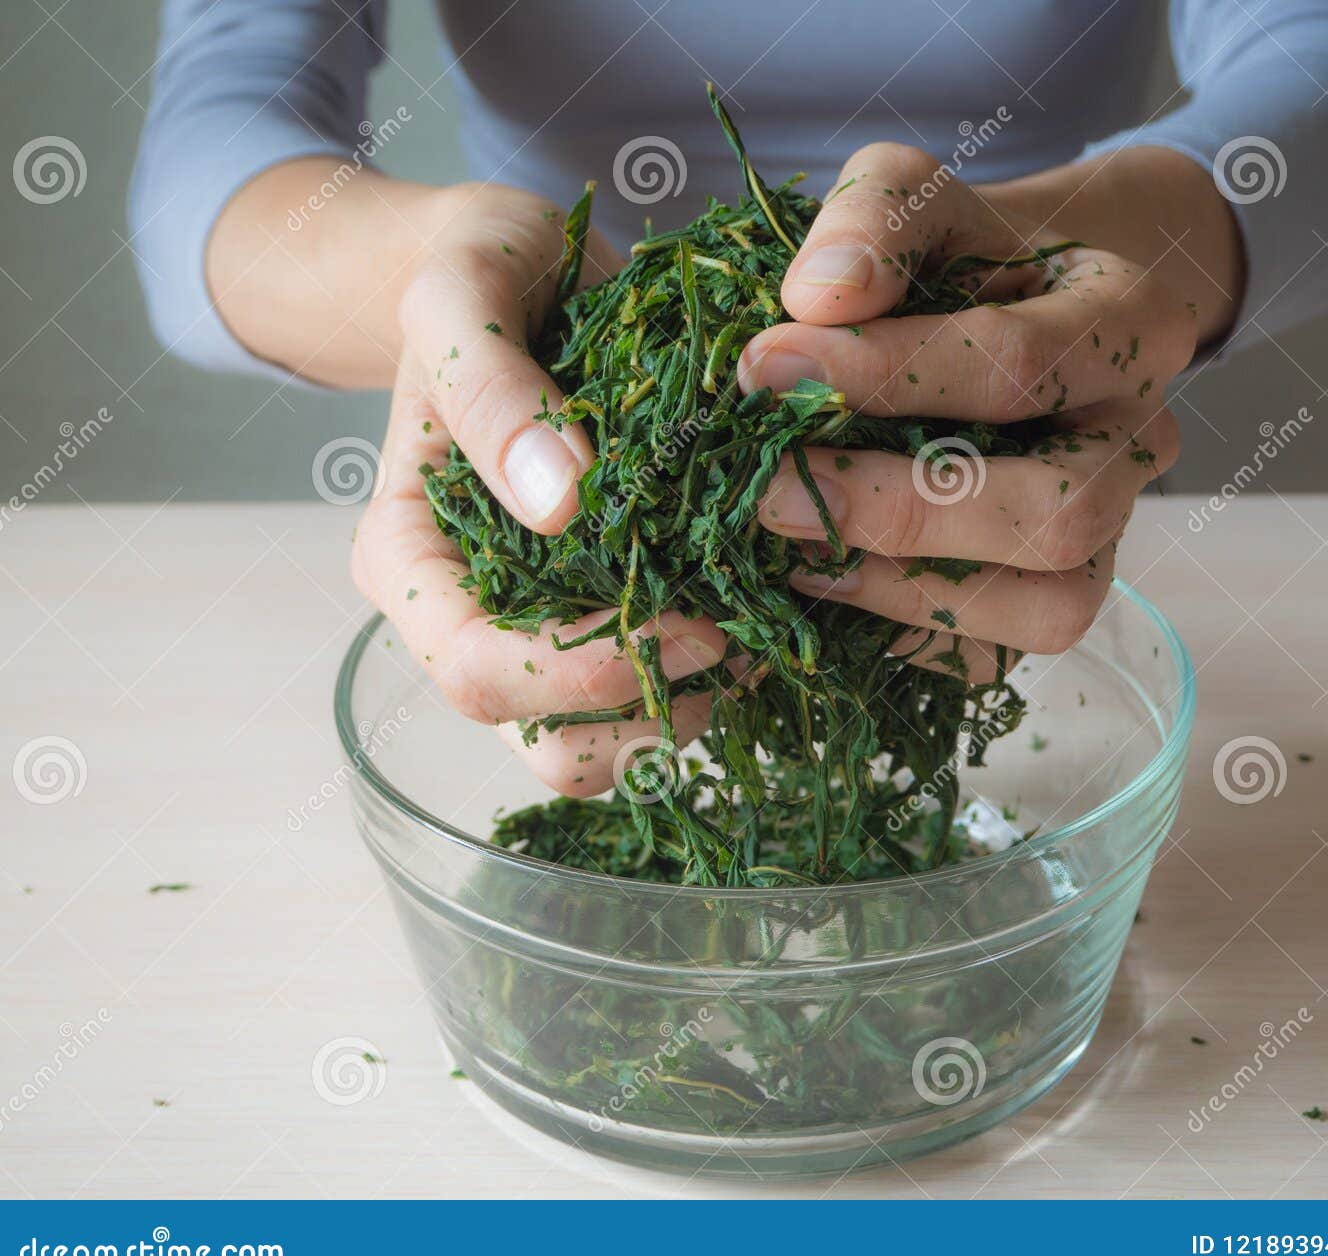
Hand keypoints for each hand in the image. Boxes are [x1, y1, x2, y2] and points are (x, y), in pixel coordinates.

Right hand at [352, 185, 725, 795]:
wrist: (520, 272)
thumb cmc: (476, 273)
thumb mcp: (461, 293)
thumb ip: (489, 385)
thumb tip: (560, 502)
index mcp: (407, 558)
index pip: (479, 672)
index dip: (588, 672)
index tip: (697, 622)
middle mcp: (466, 615)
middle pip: (548, 745)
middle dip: (652, 710)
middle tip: (737, 632)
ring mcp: (536, 627)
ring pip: (612, 745)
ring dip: (693, 703)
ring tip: (752, 613)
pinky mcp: (601, 616)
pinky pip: (660, 698)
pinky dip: (717, 673)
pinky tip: (754, 598)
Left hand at [737, 143, 1201, 674]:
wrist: (1013, 312)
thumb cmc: (960, 258)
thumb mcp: (918, 201)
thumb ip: (874, 221)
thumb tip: (818, 300)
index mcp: (1129, 324)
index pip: (1014, 363)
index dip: (880, 373)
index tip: (762, 365)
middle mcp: (1142, 442)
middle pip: (1059, 512)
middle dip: (902, 510)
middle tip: (766, 491)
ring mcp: (1113, 535)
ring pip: (1051, 607)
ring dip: (904, 589)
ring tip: (788, 549)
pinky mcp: (1056, 599)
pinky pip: (996, 655)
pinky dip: (899, 633)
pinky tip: (815, 580)